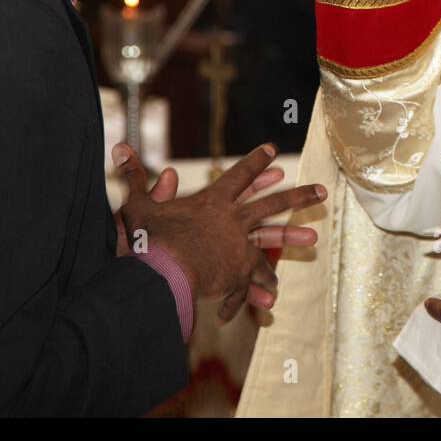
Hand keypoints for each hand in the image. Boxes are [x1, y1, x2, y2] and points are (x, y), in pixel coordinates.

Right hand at [115, 143, 324, 321]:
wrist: (161, 271)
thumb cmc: (148, 237)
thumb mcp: (137, 204)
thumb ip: (133, 177)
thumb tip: (119, 149)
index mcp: (212, 200)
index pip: (238, 175)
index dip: (255, 161)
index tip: (272, 150)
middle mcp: (233, 219)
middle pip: (272, 203)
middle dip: (298, 195)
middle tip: (321, 190)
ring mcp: (239, 245)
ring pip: (272, 238)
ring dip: (292, 236)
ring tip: (314, 238)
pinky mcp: (238, 270)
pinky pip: (254, 275)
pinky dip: (261, 283)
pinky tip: (273, 291)